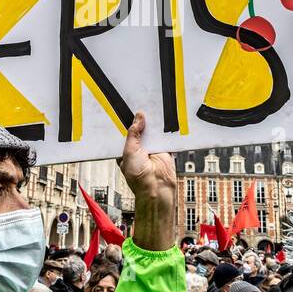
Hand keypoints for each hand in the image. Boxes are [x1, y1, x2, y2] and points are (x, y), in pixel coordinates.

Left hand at [119, 111, 176, 250]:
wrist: (157, 188)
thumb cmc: (138, 177)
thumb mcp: (130, 151)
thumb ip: (133, 134)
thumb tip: (138, 117)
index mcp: (126, 151)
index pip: (126, 132)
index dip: (126, 121)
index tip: (126, 108)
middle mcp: (139, 149)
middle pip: (140, 130)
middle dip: (141, 120)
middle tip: (141, 103)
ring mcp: (152, 148)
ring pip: (153, 131)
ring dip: (154, 123)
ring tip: (153, 107)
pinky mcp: (165, 149)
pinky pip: (166, 137)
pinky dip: (167, 130)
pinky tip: (165, 119)